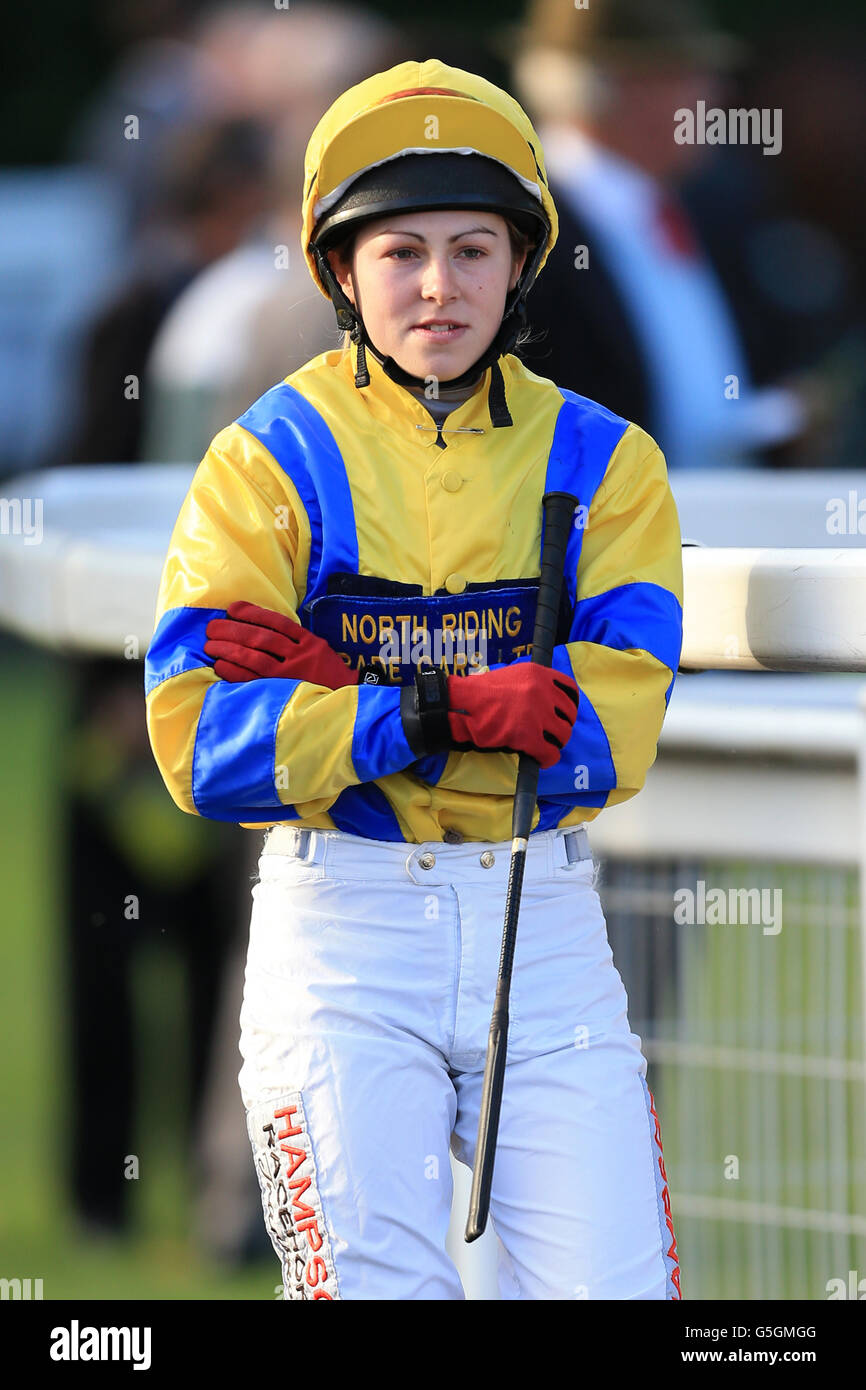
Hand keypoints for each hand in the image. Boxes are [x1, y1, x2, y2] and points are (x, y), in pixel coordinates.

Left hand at [204, 601, 358, 686]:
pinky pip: (255, 680)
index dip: (252, 613)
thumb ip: (296, 640)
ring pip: (256, 657)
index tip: (232, 609)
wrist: (347, 703)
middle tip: (212, 627)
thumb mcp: (319, 651)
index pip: (277, 622)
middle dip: (233, 631)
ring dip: (230, 649)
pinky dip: (236, 671)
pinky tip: (221, 665)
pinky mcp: (284, 693)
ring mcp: (292, 675)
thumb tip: (260, 626)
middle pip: (262, 638)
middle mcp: (301, 656)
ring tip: (210, 645)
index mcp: (310, 642)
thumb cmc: (327, 676)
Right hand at [446, 664, 578, 769]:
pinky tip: (540, 759)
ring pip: (563, 734)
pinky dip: (547, 758)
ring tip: (545, 745)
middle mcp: (542, 691)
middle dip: (562, 725)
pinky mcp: (528, 736)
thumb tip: (547, 697)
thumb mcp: (513, 676)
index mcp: (538, 674)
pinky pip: (550, 752)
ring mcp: (537, 714)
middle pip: (569, 714)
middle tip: (552, 732)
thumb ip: (532, 684)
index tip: (564, 713)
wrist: (461, 702)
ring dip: (555, 742)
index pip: (570, 689)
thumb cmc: (481, 692)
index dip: (569, 705)